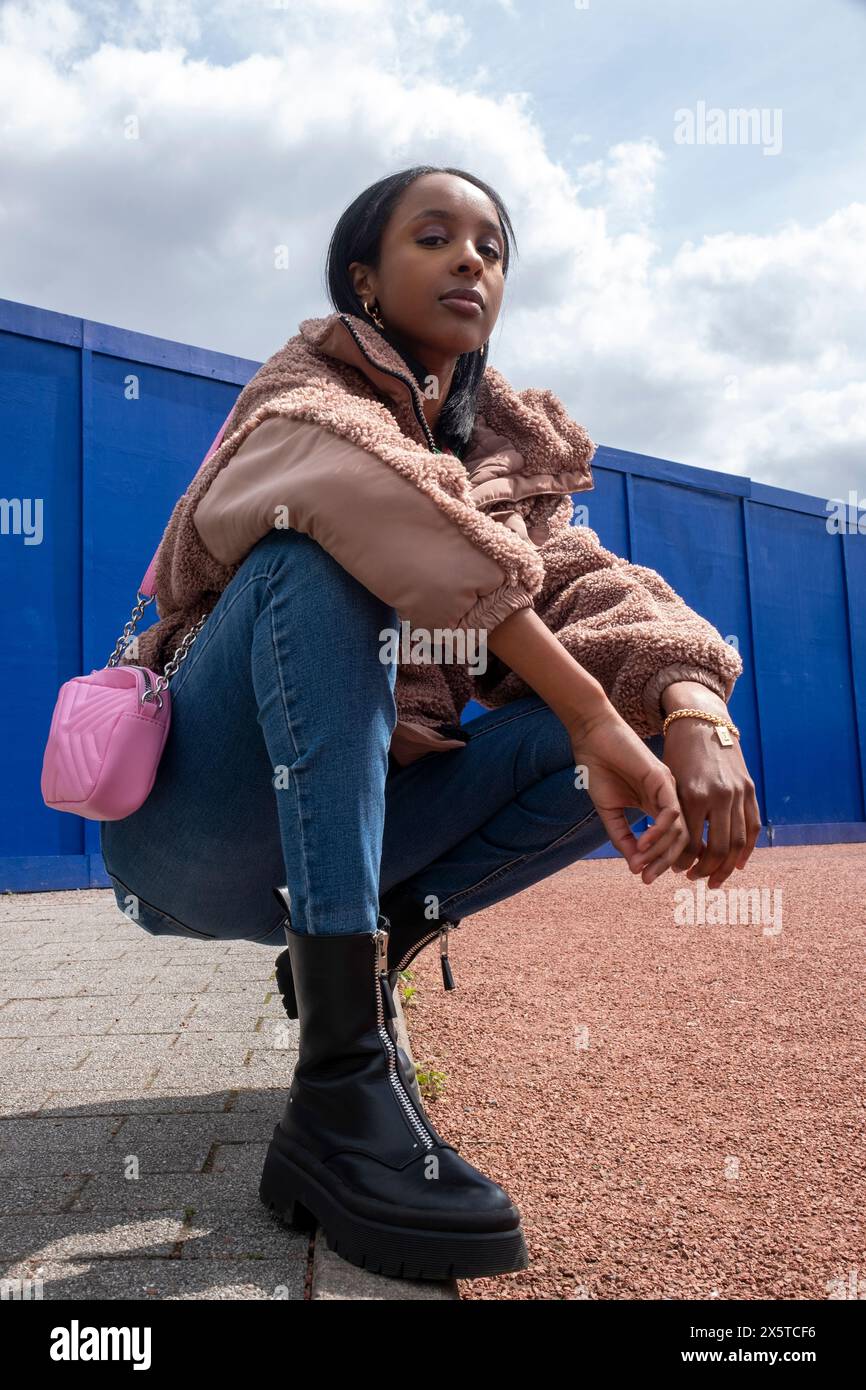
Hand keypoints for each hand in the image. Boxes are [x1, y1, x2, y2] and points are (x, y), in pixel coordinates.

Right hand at [569, 705, 690, 883]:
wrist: (591, 738)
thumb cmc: (598, 769)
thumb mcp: (609, 812)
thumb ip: (622, 837)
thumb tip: (635, 867)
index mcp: (657, 807)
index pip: (670, 842)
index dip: (659, 862)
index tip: (642, 877)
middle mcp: (668, 800)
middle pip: (680, 841)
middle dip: (664, 863)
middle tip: (646, 878)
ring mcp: (668, 789)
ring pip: (679, 830)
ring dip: (660, 851)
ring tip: (640, 861)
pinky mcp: (663, 779)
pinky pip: (671, 812)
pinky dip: (659, 831)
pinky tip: (643, 840)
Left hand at [660, 716, 760, 886]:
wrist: (701, 723)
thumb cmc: (676, 755)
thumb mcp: (669, 783)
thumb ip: (673, 815)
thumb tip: (673, 852)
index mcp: (693, 795)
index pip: (691, 843)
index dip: (682, 862)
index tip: (676, 870)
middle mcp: (718, 796)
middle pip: (716, 848)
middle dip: (705, 870)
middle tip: (693, 879)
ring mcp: (737, 793)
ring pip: (738, 842)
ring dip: (727, 866)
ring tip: (714, 878)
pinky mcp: (749, 789)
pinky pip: (752, 826)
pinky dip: (747, 848)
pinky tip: (738, 863)